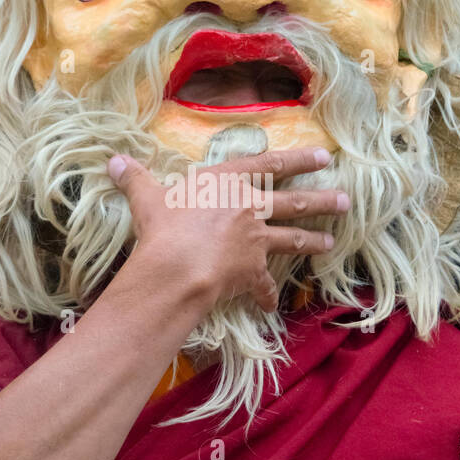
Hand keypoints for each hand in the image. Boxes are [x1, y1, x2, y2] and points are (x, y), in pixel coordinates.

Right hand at [107, 147, 347, 313]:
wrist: (178, 265)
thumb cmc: (164, 225)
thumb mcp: (147, 196)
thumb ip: (135, 178)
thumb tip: (113, 161)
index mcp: (229, 181)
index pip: (271, 164)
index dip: (299, 158)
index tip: (324, 156)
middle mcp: (250, 206)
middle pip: (295, 201)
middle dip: (323, 200)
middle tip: (346, 200)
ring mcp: (255, 239)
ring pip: (292, 238)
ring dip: (314, 240)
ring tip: (333, 242)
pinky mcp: (252, 270)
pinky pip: (263, 284)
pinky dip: (267, 295)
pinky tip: (271, 304)